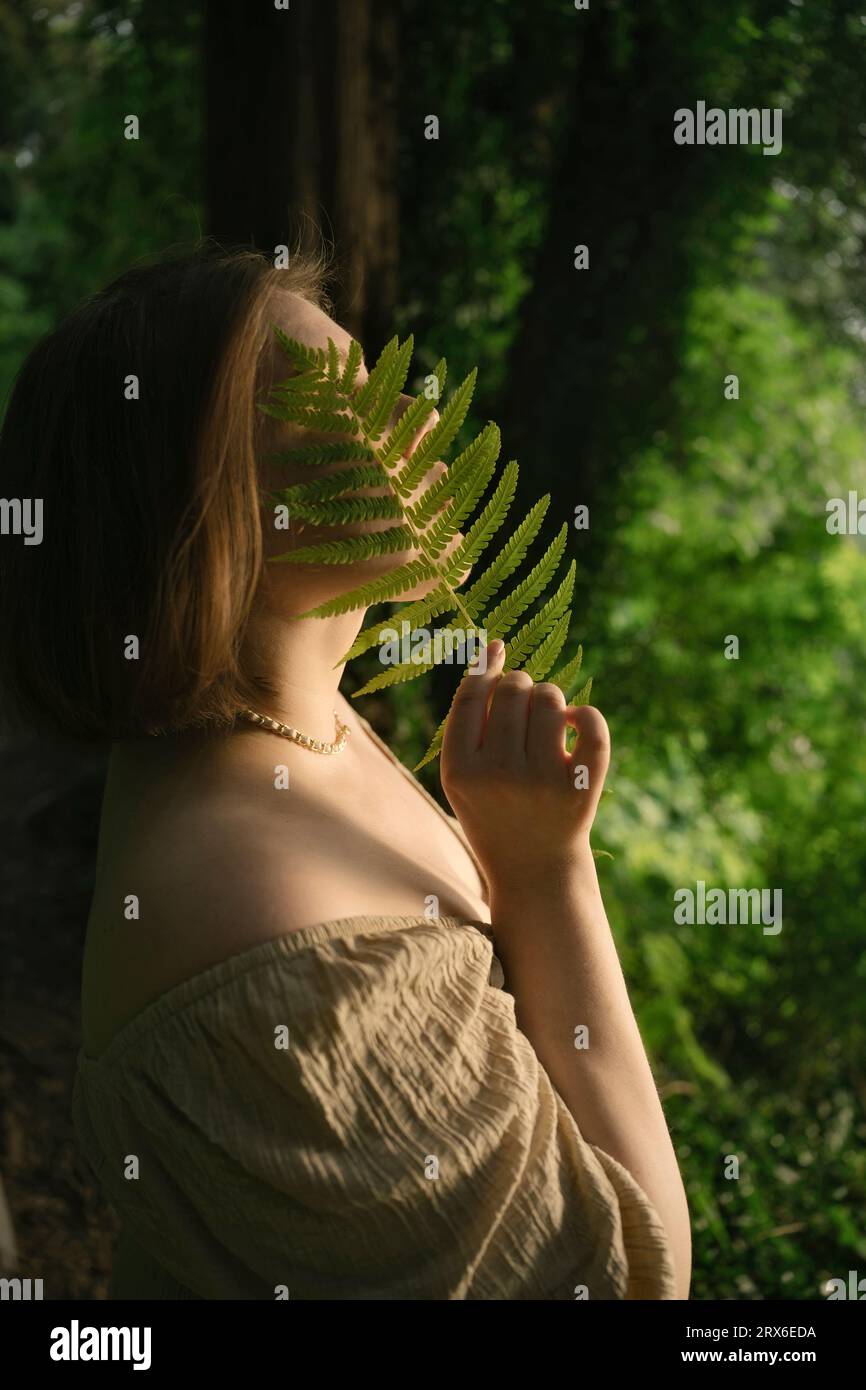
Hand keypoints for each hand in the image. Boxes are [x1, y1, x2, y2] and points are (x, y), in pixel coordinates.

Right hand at [440, 640, 609, 888]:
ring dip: (550, 698)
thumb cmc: (494, 809)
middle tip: (524, 705)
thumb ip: (470, 716)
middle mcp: (498, 776)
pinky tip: (575, 725)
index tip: (496, 655)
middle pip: (514, 689)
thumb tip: (493, 646)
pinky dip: (586, 714)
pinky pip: (591, 722)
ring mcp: (542, 782)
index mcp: (460, 772)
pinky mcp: (580, 787)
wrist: (534, 868)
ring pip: (550, 697)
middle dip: (521, 685)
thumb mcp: (464, 773)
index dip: (486, 667)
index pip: (472, 695)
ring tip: (547, 720)